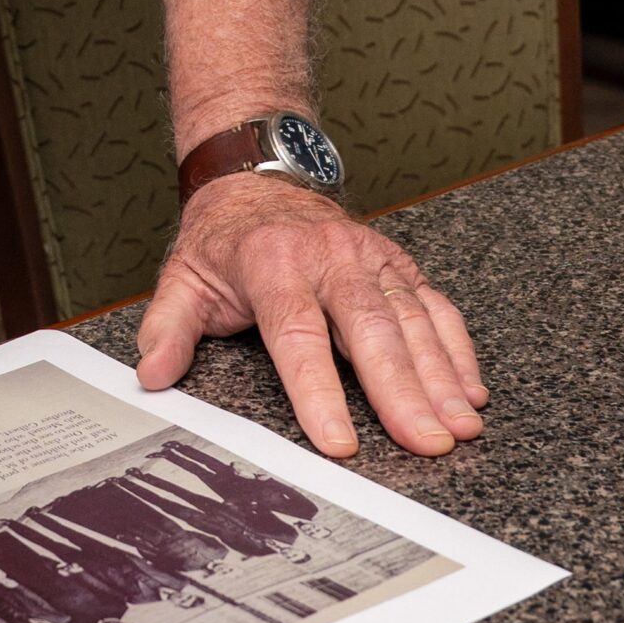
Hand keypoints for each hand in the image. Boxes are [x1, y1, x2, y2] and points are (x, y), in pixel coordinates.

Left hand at [135, 175, 487, 458]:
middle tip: (428, 443)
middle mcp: (327, 257)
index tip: (339, 443)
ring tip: (461, 427)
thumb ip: (167, 328)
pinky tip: (471, 392)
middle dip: (403, 391)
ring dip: (440, 376)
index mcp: (271, 264)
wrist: (258, 179)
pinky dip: (457, 349)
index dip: (319, 391)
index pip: (297, 334)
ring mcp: (368, 257)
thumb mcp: (183, 278)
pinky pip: (434, 305)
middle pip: (369, 330)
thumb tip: (152, 376)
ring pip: (410, 320)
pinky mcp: (396, 262)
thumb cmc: (223, 242)